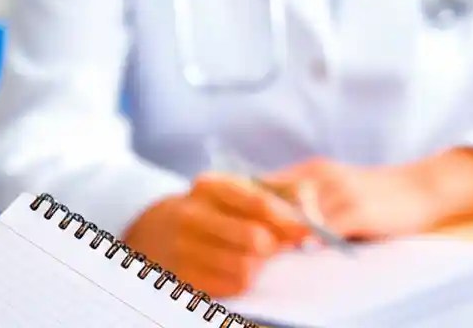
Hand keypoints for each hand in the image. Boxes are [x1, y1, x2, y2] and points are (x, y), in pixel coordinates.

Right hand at [122, 173, 310, 296]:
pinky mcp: (184, 277)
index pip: (260, 203)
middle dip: (275, 246)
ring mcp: (183, 248)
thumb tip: (314, 220)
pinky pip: (232, 287)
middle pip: (256, 240)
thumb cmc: (218, 209)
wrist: (159, 230)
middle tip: (277, 246)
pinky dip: (243, 280)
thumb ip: (287, 194)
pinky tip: (235, 268)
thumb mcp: (245, 189)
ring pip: (246, 268)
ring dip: (259, 266)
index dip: (291, 220)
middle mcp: (191, 215)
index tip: (312, 232)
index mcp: (209, 186)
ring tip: (253, 256)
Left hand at [265, 159, 444, 240]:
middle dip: (264, 226)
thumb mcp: (335, 185)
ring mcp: (340, 193)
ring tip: (274, 253)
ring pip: (299, 218)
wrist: (419, 188)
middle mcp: (322, 176)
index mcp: (312, 169)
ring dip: (285, 237)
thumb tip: (269, 222)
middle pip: (277, 203)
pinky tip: (307, 250)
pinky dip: (314, 241)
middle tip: (256, 246)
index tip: (247, 227)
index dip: (252, 207)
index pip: (267, 185)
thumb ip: (306, 198)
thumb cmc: (374, 192)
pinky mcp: (358, 211)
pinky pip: (327, 229)